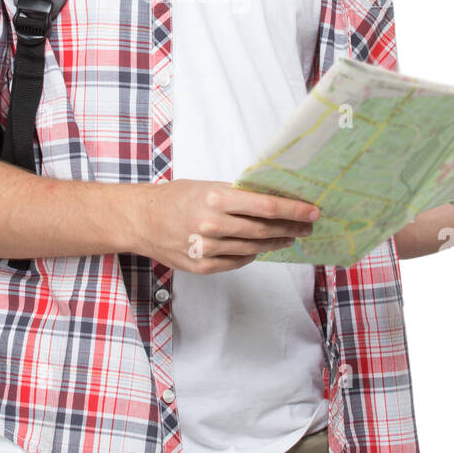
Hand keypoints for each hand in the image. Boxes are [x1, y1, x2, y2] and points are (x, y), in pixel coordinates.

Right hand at [133, 180, 319, 274]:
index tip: (312, 211)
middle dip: (290, 228)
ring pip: (253, 248)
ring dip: (275, 242)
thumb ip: (237, 195)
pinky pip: (237, 261)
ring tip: (289, 237)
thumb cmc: (175, 198)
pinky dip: (252, 254)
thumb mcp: (207, 186)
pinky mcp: (203, 266)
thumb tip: (272, 200)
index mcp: (216, 199)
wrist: (141, 220)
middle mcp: (213, 224)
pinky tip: (260, 247)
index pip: (266, 206)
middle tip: (307, 226)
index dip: (293, 210)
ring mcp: (207, 248)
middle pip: (264, 229)